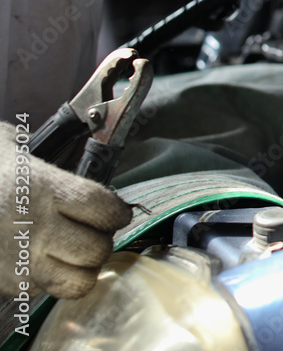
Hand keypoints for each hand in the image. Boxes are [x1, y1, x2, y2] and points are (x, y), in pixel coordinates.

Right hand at [0, 121, 131, 298]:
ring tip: (74, 250)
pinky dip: (53, 278)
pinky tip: (43, 258)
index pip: (104, 209)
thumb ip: (47, 161)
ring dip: (83, 266)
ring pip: (79, 280)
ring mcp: (18, 259)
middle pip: (97, 249)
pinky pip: (47, 290)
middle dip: (102, 240)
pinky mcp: (6, 282)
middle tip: (94, 230)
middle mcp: (33, 226)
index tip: (116, 210)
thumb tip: (80, 154)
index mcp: (40, 187)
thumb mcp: (10, 146)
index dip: (117, 211)